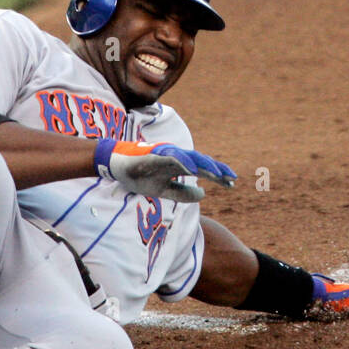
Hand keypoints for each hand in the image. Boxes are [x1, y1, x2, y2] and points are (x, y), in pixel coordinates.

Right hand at [93, 138, 235, 202]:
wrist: (115, 165)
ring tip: (219, 175)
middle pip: (202, 162)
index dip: (218, 176)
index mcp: (179, 165)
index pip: (203, 170)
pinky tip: (194, 170)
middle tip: (233, 179)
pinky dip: (184, 162)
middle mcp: (176, 157)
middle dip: (218, 170)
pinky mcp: (155, 153)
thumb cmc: (139, 175)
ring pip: (191, 157)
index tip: (232, 185)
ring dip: (205, 165)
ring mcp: (166, 153)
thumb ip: (182, 193)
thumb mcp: (163, 190)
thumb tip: (204, 194)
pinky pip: (172, 157)